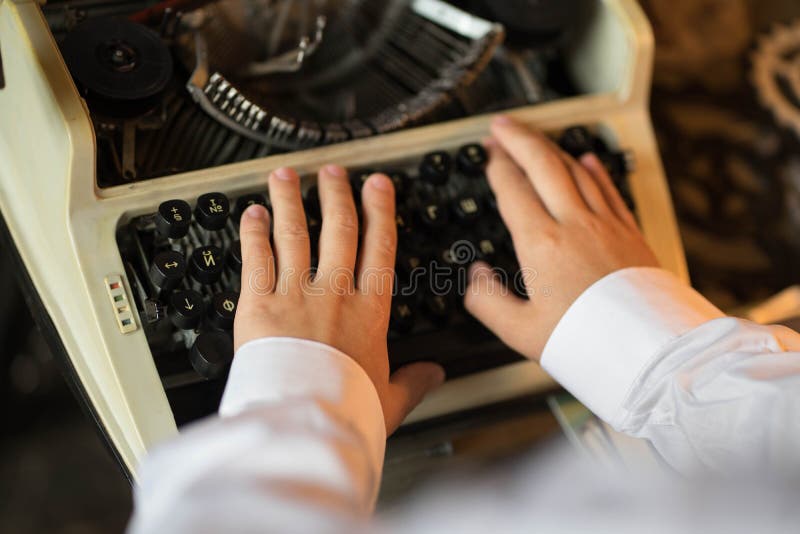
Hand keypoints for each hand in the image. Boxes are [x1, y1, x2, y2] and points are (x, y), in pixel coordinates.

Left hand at [234, 165, 444, 433]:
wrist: (302, 418)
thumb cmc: (345, 409)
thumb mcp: (390, 398)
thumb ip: (413, 382)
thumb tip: (436, 375)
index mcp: (368, 311)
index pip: (378, 247)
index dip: (379, 210)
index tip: (377, 186)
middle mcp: (333, 293)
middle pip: (337, 230)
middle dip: (336, 195)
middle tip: (334, 172)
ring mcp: (295, 294)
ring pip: (293, 234)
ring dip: (290, 200)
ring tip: (287, 175)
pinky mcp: (259, 305)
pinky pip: (256, 259)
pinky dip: (253, 233)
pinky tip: (253, 213)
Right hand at [465, 116, 658, 360]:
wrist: (646, 349)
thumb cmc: (586, 341)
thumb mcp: (520, 332)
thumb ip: (487, 301)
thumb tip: (475, 277)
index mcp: (542, 245)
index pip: (513, 190)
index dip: (496, 167)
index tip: (487, 155)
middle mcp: (574, 225)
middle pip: (542, 165)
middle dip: (518, 139)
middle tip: (501, 126)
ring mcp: (605, 225)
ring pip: (574, 170)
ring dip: (550, 147)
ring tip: (534, 137)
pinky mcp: (629, 232)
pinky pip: (608, 188)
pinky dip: (592, 169)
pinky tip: (586, 159)